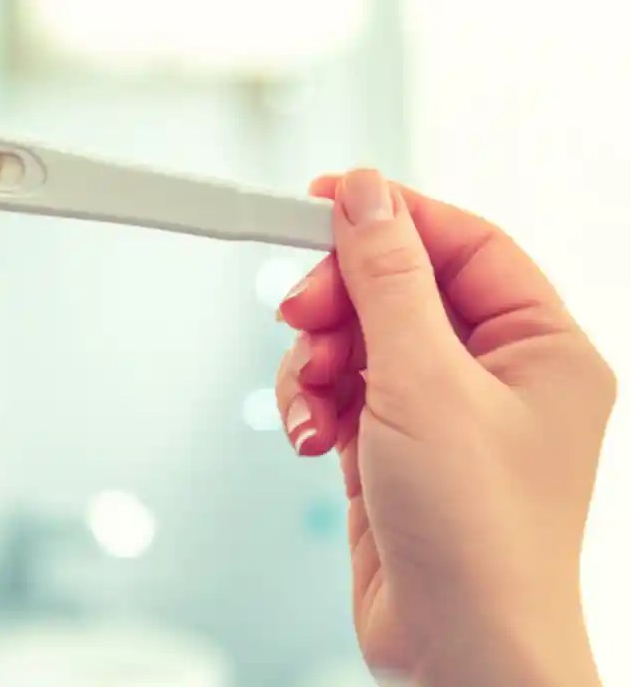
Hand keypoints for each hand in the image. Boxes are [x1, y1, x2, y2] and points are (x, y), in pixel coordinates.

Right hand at [275, 170, 614, 683]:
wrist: (456, 651)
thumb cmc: (479, 536)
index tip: (322, 198)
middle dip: (339, 302)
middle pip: (399, 291)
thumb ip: (387, 280)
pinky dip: (314, 406)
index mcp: (540, 346)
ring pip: (359, 342)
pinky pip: (342, 394)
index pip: (463, 244)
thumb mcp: (425, 383)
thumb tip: (365, 197)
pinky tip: (312, 438)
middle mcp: (495, 375)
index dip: (392, 215)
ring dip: (317, 363)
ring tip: (312, 403)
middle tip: (298, 313)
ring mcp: (443, 414)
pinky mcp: (394, 450)